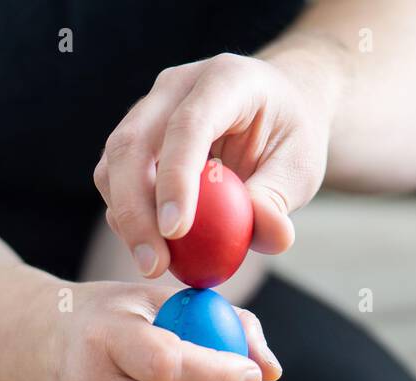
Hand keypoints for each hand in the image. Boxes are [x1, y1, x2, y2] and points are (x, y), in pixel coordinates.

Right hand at [94, 45, 342, 278]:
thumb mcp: (300, 167)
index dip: (176, 178)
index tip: (176, 232)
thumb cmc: (290, 134)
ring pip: (115, 162)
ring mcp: (150, 109)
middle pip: (133, 143)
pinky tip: (150, 247)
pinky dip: (127, 216)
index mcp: (225, 80)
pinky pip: (116, 178)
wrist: (275, 110)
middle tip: (153, 265)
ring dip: (126, 218)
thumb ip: (279, 200)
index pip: (189, 125)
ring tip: (153, 264)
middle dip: (135, 210)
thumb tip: (273, 237)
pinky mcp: (137, 137)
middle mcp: (177, 87)